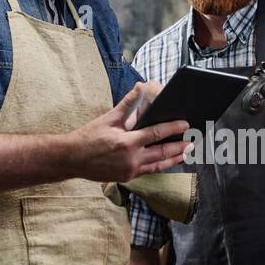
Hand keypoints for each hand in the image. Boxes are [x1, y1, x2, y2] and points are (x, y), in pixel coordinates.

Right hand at [68, 83, 191, 182]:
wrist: (72, 159)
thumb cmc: (88, 137)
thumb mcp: (108, 118)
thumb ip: (127, 104)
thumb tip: (140, 87)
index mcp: (127, 142)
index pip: (156, 134)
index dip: (172, 128)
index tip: (185, 124)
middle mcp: (131, 158)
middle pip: (161, 153)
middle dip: (179, 147)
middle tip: (192, 142)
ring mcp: (130, 170)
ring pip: (158, 165)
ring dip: (173, 159)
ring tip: (186, 153)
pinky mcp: (127, 177)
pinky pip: (148, 171)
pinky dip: (160, 165)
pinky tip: (167, 161)